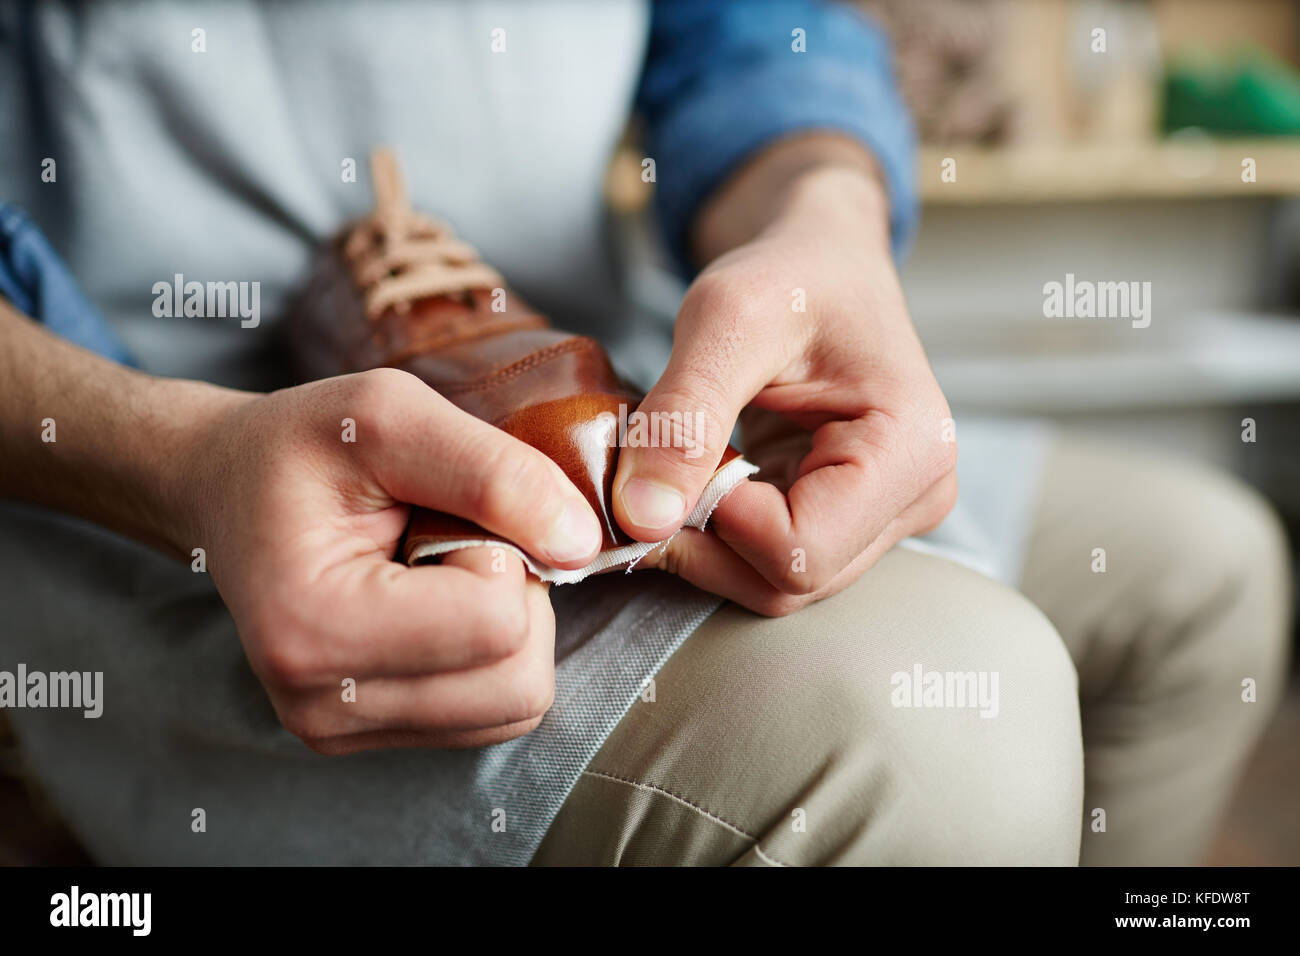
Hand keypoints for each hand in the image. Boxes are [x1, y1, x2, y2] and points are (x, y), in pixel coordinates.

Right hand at [180, 368, 603, 752]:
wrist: (229, 487)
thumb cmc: (302, 444)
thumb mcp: (391, 412)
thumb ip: (494, 472)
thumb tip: (582, 543)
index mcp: (313, 628)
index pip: (497, 624)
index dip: (502, 550)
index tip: (442, 509)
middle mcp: (325, 707)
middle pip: (521, 683)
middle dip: (513, 597)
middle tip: (450, 539)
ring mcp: (343, 733)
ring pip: (518, 704)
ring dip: (506, 627)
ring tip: (439, 570)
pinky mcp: (368, 738)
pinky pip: (494, 713)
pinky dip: (490, 654)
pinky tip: (436, 603)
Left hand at [615, 162, 956, 614]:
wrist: (824, 261)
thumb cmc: (791, 273)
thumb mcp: (726, 318)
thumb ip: (684, 416)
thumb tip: (641, 520)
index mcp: (912, 451)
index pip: (799, 553)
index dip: (715, 524)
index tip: (664, 465)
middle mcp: (916, 499)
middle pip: (789, 581)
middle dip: (703, 542)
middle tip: (642, 478)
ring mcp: (886, 519)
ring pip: (776, 584)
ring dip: (705, 543)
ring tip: (666, 475)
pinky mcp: (851, 522)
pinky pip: (772, 563)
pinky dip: (718, 536)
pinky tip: (691, 485)